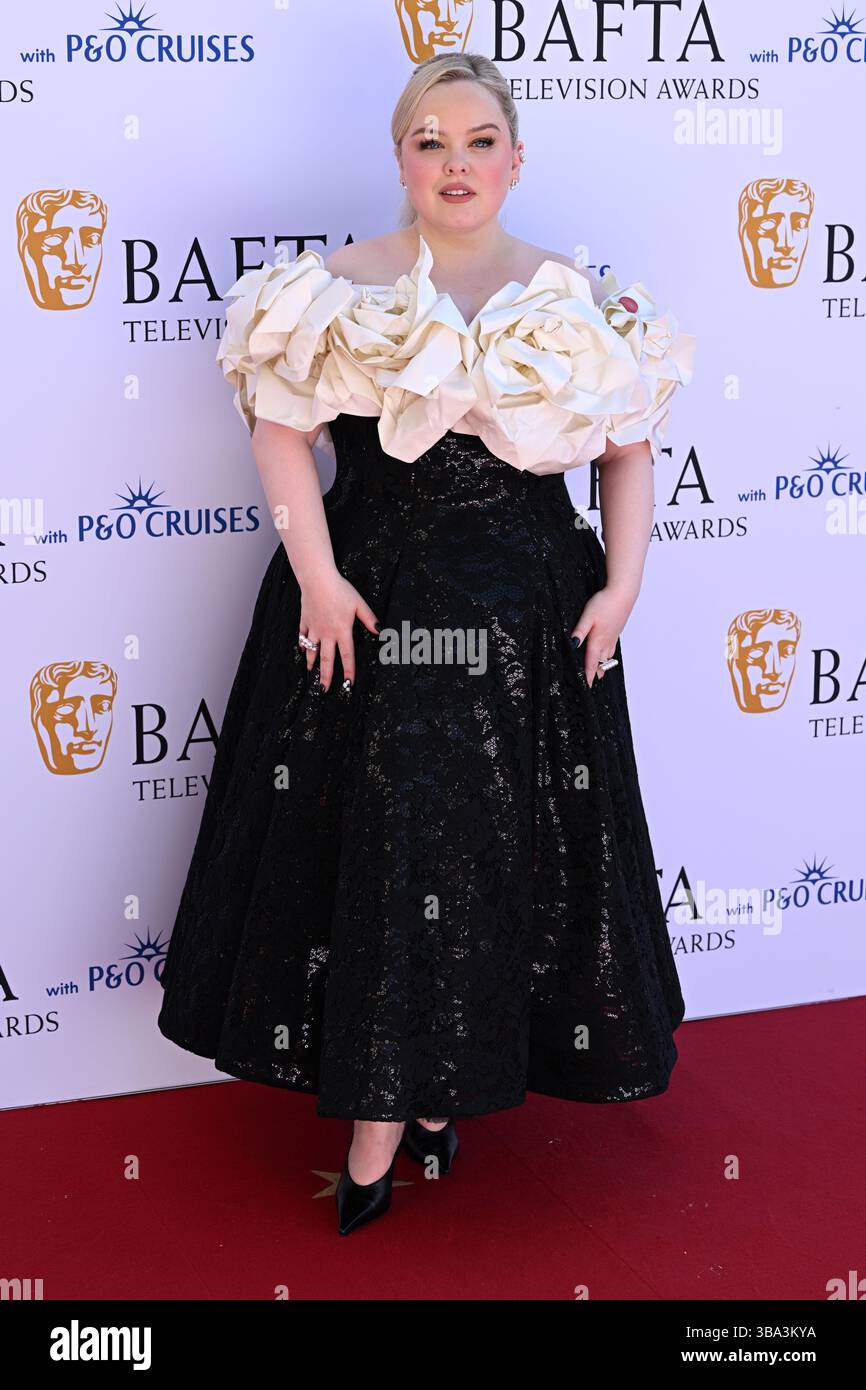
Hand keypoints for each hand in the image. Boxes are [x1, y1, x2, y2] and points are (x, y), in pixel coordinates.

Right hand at [298, 568, 378, 690]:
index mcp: (342, 631)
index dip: (348, 671)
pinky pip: (302, 636)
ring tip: (311, 674)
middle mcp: (327, 633)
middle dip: (326, 676)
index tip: (348, 684)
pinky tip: (302, 651)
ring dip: (312, 663)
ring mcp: (314, 628)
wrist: (317, 579)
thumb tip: (380, 631)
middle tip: (324, 690)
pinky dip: (302, 644)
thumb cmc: (340, 590)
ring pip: (312, 650)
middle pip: (326, 659)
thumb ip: (369, 619)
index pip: (347, 656)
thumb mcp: (359, 604)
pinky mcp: (305, 620)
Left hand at [571, 584, 636, 687]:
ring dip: (602, 663)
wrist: (623, 593)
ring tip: (597, 668)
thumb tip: (572, 645)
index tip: (587, 687)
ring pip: (607, 655)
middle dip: (595, 672)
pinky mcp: (617, 630)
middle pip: (600, 662)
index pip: (591, 663)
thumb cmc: (604, 603)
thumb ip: (580, 631)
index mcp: (597, 640)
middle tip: (590, 680)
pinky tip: (604, 649)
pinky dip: (607, 653)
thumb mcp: (587, 616)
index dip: (588, 676)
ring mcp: (613, 636)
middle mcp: (607, 641)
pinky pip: (611, 647)